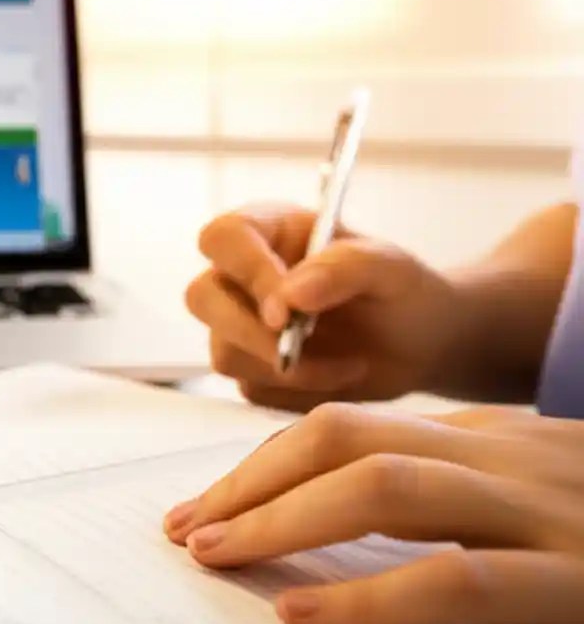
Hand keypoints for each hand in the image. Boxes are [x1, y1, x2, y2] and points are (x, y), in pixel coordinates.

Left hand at [164, 403, 583, 623]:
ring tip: (216, 555)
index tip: (207, 502)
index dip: (265, 462)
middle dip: (252, 481)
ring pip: (387, 488)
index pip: (354, 428)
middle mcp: (514, 460)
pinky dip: (370, 594)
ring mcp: (550, 516)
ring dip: (285, 520)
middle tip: (185, 528)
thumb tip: (347, 503)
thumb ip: (460, 490)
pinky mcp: (580, 582)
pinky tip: (304, 614)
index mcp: (498, 441)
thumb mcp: (541, 494)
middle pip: (350, 440)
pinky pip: (457, 579)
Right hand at [185, 205, 465, 410]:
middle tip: (299, 351)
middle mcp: (242, 276)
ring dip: (286, 368)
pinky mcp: (250, 369)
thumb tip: (289, 295)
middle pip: (202, 298)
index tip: (285, 311)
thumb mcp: (391, 268)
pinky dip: (298, 391)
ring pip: (223, 353)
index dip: (245, 271)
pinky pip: (251, 388)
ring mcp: (239, 326)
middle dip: (249, 332)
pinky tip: (337, 376)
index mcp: (268, 232)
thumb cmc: (404, 291)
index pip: (223, 238)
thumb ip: (344, 267)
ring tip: (348, 364)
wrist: (421, 344)